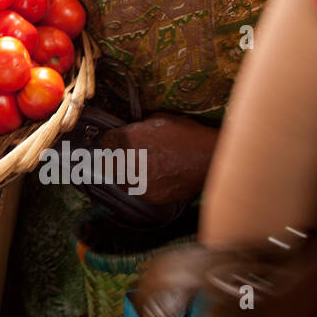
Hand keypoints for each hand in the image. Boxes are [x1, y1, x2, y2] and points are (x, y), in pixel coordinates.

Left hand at [99, 114, 218, 205]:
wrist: (210, 158)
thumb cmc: (187, 134)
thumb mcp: (159, 119)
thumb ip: (138, 126)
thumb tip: (129, 130)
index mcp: (129, 139)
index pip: (105, 142)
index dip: (109, 141)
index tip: (112, 142)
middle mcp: (129, 162)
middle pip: (107, 163)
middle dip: (113, 159)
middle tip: (123, 156)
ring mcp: (139, 182)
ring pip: (120, 179)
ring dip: (125, 174)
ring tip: (140, 167)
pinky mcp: (151, 196)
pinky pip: (138, 190)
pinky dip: (142, 184)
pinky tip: (154, 176)